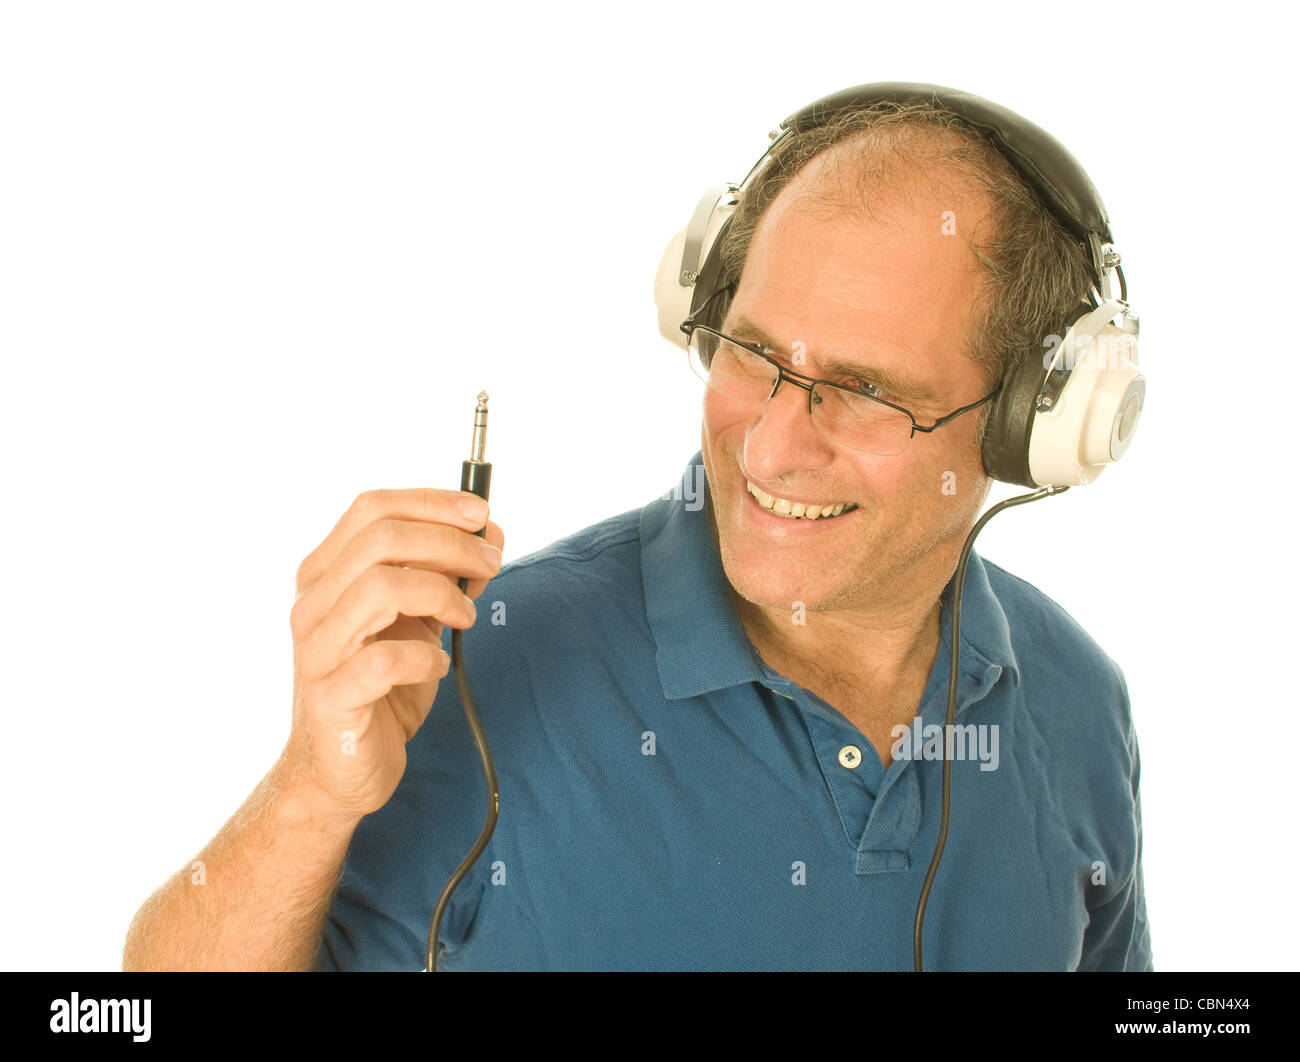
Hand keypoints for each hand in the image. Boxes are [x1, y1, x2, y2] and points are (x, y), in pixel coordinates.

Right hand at [283, 488, 503, 821]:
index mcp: (325, 575)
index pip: (371, 509)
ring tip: (464, 618)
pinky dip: (425, 657)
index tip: (481, 514)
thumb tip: (489, 533)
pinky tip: (436, 667)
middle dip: (450, 544)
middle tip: (491, 565)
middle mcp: (312, 604)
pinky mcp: (331, 698)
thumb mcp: (418, 620)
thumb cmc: (381, 689)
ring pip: (379, 587)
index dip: (431, 502)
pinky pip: (383, 660)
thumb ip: (445, 575)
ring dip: (440, 594)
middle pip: (381, 540)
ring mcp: (316, 650)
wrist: (340, 771)